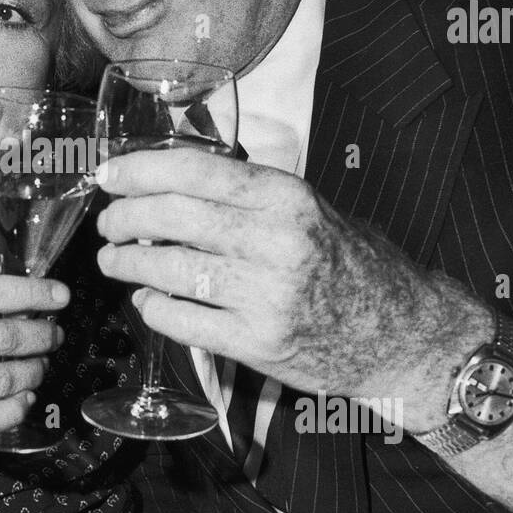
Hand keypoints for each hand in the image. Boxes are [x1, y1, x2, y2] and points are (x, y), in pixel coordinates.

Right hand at [0, 274, 70, 442]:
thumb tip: (24, 299)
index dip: (33, 293)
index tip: (60, 295)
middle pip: (3, 338)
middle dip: (42, 335)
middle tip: (54, 334)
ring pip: (4, 379)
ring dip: (35, 370)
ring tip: (40, 364)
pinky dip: (17, 407)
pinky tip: (25, 396)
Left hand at [94, 149, 488, 423]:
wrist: (404, 336)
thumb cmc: (352, 266)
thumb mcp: (310, 210)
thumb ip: (248, 195)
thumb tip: (168, 180)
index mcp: (287, 198)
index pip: (194, 170)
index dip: (139, 170)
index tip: (108, 175)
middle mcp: (277, 241)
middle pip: (172, 217)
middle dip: (124, 216)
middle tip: (108, 222)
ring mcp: (267, 295)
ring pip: (169, 269)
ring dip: (128, 262)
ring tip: (114, 259)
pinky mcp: (258, 342)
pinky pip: (182, 320)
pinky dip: (153, 307)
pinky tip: (148, 299)